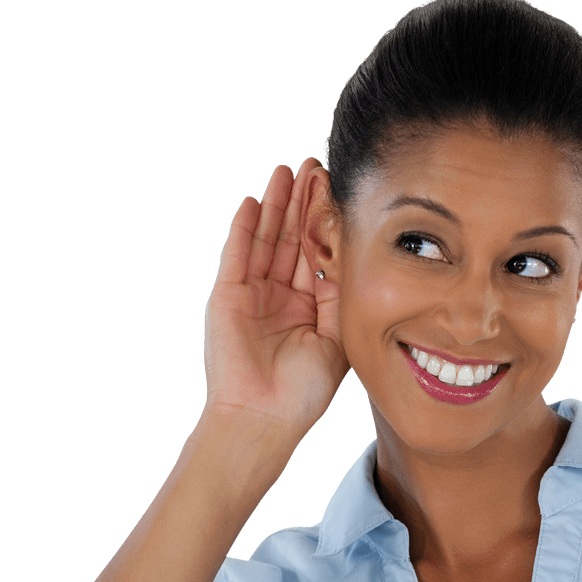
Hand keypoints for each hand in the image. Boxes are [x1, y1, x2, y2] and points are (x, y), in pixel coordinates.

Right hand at [202, 158, 347, 443]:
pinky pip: (236, 254)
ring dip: (277, 205)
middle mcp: (280, 296)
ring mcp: (252, 294)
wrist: (266, 417)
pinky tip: (257, 201)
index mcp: (309, 308)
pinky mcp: (226, 296)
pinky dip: (245, 228)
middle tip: (316, 164)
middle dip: (304, 202)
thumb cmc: (304, 390)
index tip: (341, 191)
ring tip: (288, 170)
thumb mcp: (338, 339)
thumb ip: (342, 298)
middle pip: (292, 238)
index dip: (328, 223)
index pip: (319, 254)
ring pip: (266, 238)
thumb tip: (355, 257)